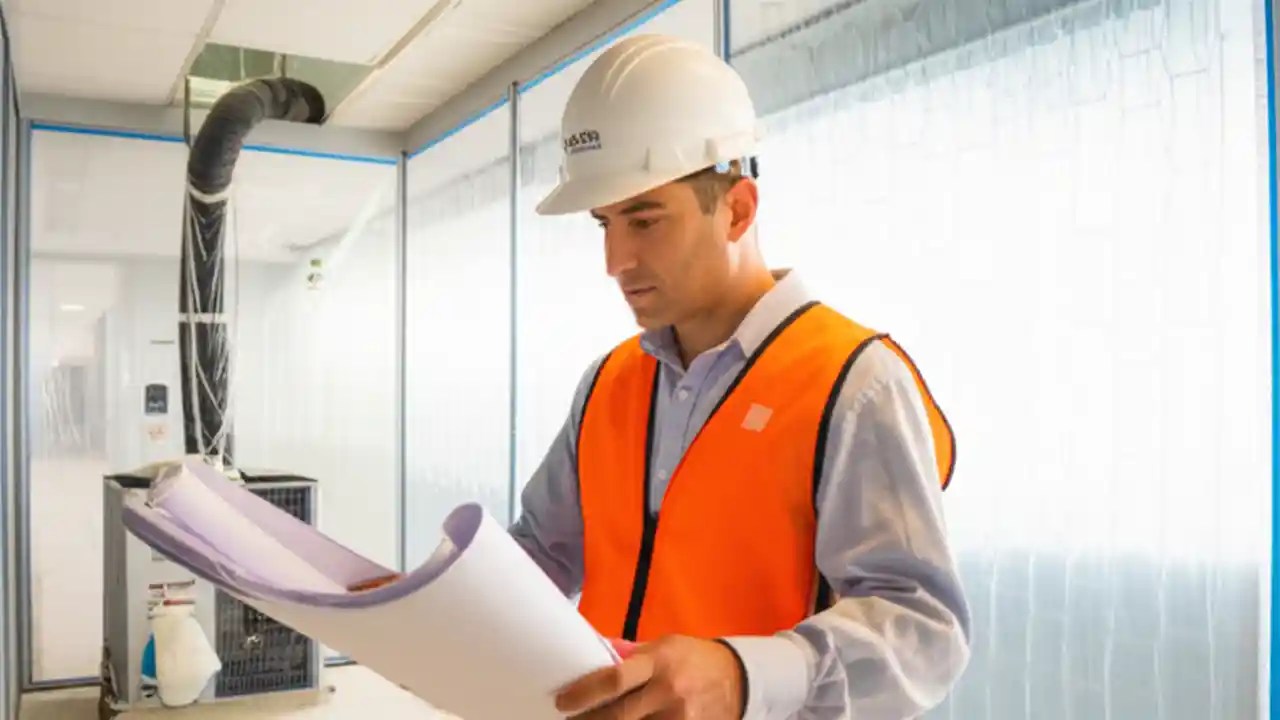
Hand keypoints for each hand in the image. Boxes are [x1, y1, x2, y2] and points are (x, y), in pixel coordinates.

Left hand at [555, 635, 743, 718]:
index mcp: (660, 661)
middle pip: (618, 716)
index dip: (584, 693)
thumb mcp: (663, 645)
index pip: (615, 680)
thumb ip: (629, 654)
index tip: (562, 701)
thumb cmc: (693, 658)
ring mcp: (681, 718)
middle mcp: (670, 691)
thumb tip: (592, 651)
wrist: (739, 678)